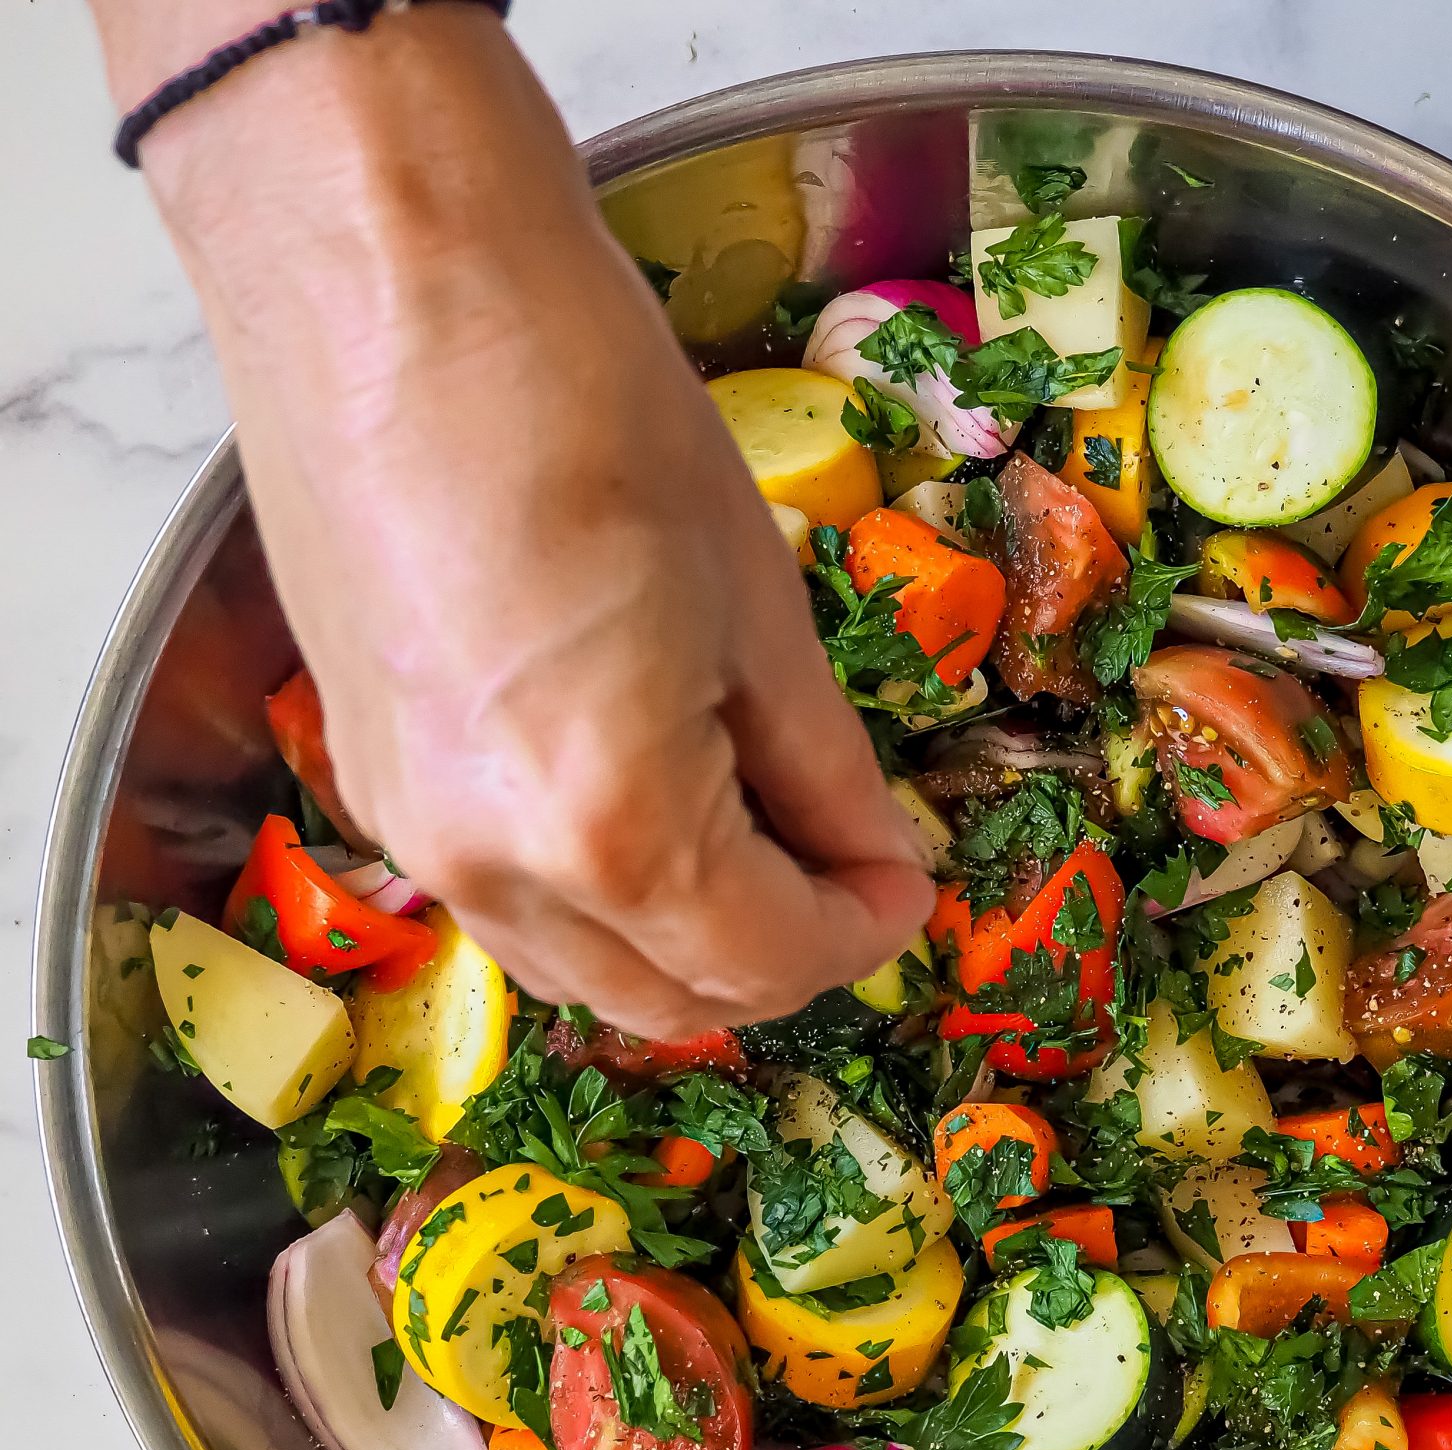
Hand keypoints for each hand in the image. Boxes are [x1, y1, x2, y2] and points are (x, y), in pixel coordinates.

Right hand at [91, 3, 932, 1034]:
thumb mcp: (758, 602)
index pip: (766, 960)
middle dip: (776, 957)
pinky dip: (594, 901)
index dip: (860, 932)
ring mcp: (412, 835)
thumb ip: (821, 770)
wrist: (383, 270)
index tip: (905, 881)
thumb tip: (871, 855)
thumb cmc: (590, 401)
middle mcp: (493, 869)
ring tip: (752, 839)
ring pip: (580, 972)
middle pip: (668, 999)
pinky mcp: (369, 782)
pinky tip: (641, 809)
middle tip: (842, 871)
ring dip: (683, 944)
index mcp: (611, 830)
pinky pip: (506, 904)